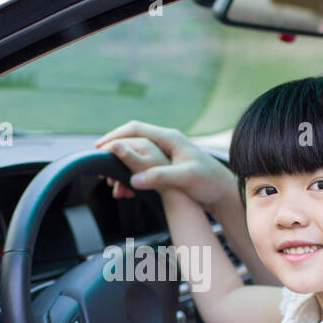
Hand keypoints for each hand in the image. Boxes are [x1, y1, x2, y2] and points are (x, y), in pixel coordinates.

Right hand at [95, 121, 235, 209]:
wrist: (225, 192)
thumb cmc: (209, 182)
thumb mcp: (185, 178)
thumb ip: (159, 176)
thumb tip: (134, 179)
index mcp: (169, 138)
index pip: (135, 129)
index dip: (114, 137)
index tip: (98, 147)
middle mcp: (166, 143)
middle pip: (132, 141)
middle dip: (114, 154)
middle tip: (100, 169)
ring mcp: (167, 155)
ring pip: (136, 156)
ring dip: (122, 169)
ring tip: (112, 185)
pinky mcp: (168, 168)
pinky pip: (143, 168)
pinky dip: (131, 178)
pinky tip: (127, 191)